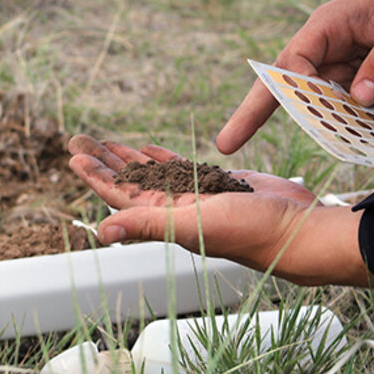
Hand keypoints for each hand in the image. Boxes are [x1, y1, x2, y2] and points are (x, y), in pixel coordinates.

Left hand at [67, 135, 373, 287]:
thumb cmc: (253, 232)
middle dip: (104, 162)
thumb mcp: (194, 225)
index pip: (120, 196)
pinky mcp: (219, 185)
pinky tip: (149, 148)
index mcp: (166, 220)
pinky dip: (162, 157)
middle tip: (79, 140)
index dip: (95, 176)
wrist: (299, 230)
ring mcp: (198, 197)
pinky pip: (182, 169)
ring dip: (128, 158)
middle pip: (130, 182)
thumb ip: (147, 225)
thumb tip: (101, 233)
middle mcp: (178, 210)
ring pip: (153, 174)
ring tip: (105, 142)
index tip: (74, 156)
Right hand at [216, 0, 373, 153]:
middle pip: (284, 87)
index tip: (306, 112)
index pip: (294, 59)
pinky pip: (350, 117)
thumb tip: (360, 99)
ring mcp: (340, 73)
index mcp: (328, 25)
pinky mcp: (358, 90)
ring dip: (325, 131)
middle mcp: (325, 51)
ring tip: (342, 150)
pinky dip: (360, 132)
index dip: (292, 87)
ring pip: (317, 108)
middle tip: (225, 144)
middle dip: (254, 114)